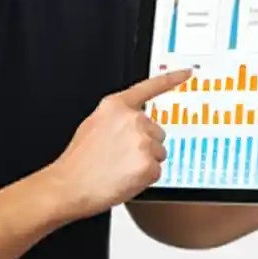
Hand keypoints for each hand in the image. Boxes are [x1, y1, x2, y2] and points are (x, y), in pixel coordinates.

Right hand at [45, 69, 191, 220]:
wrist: (69, 186)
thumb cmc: (79, 161)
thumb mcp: (93, 125)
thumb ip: (117, 118)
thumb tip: (131, 123)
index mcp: (117, 106)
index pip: (150, 87)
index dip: (172, 79)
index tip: (187, 73)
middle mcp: (133, 120)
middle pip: (157, 131)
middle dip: (144, 144)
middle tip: (119, 156)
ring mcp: (143, 142)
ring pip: (158, 152)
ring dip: (144, 161)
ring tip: (119, 168)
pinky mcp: (149, 165)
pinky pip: (156, 171)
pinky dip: (144, 178)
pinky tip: (125, 178)